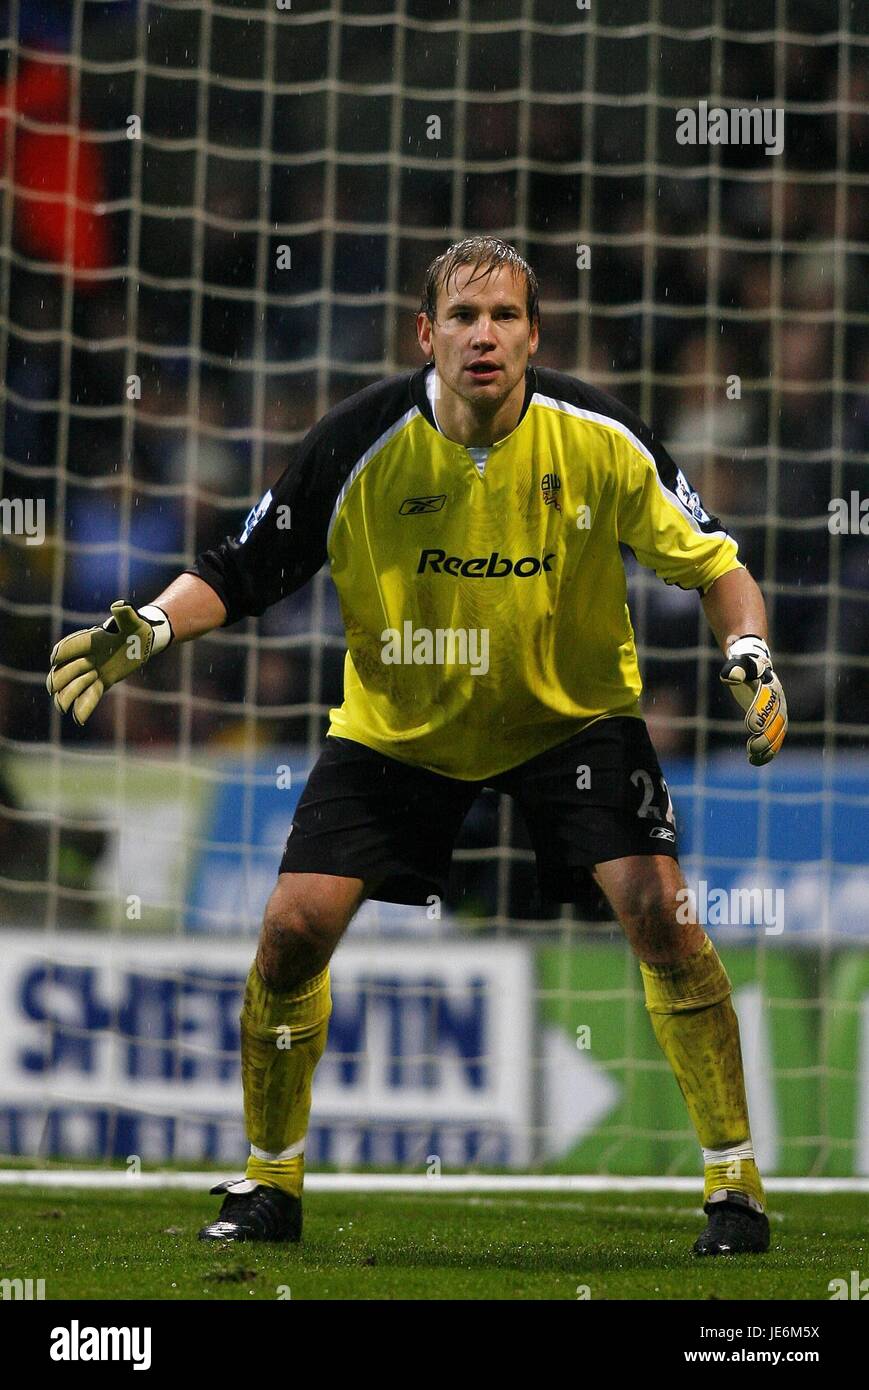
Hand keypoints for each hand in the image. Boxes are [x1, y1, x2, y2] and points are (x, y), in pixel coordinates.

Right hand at [46, 600, 172, 725]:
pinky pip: (91, 695)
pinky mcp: (102, 681)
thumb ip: (125, 615)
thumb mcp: (133, 621)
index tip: (54, 659)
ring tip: (62, 708)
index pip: (72, 645)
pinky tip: (79, 720)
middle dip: (61, 678)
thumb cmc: (137, 628)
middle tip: (54, 689)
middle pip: (69, 668)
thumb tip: (119, 605)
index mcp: (92, 640)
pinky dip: (84, 706)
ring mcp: (94, 670)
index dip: (63, 651)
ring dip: (68, 695)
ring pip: (76, 684)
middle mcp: (88, 656)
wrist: (142, 641)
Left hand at [719, 635, 786, 766]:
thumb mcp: (739, 665)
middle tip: (752, 746)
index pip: (768, 703)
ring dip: (768, 748)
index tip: (752, 728)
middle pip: (777, 722)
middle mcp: (779, 703)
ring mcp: (779, 715)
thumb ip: (736, 669)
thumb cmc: (745, 668)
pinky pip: (774, 741)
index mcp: (771, 687)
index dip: (761, 715)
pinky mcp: (774, 725)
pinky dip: (767, 752)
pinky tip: (754, 760)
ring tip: (753, 757)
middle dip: (766, 736)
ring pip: (778, 735)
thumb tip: (732, 676)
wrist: (755, 670)